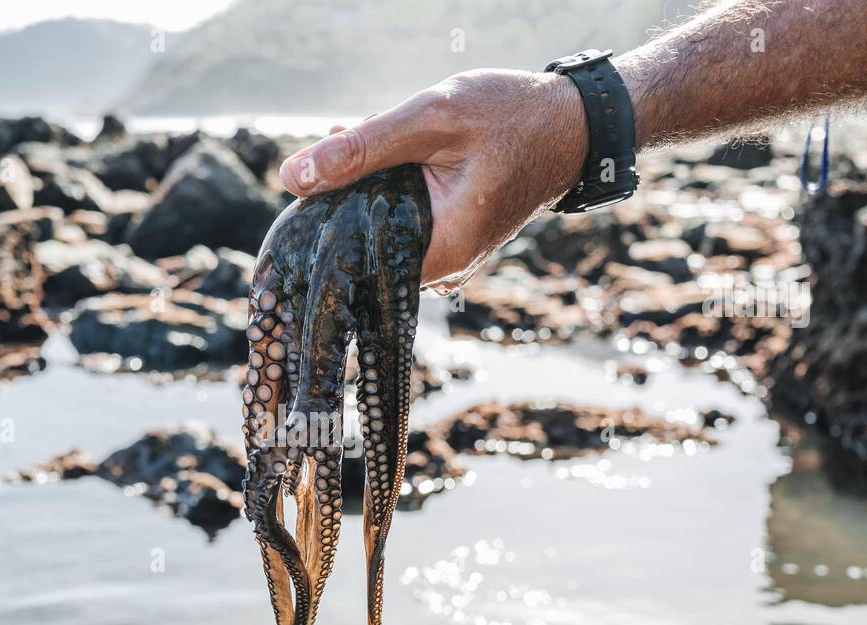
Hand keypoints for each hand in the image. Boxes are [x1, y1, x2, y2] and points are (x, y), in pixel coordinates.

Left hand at [278, 69, 587, 290]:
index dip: (321, 221)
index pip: (355, 257)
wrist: (573, 122)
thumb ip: (361, 149)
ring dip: (366, 181)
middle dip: (343, 193)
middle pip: (365, 242)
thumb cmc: (511, 117)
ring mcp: (450, 253)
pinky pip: (403, 216)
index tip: (303, 184)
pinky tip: (390, 146)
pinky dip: (389, 183)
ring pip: (382, 225)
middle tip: (340, 141)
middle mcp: (443, 266)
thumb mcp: (430, 120)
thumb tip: (292, 177)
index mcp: (439, 250)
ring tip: (368, 132)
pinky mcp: (451, 234)